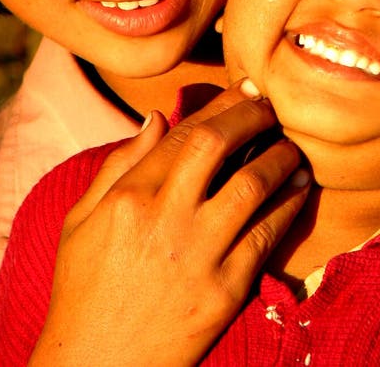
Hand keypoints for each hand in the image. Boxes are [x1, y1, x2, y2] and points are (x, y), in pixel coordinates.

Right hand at [31, 80, 309, 366]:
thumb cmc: (83, 289)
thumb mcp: (80, 220)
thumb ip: (119, 164)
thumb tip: (158, 117)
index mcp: (129, 197)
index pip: (185, 130)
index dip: (221, 103)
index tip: (245, 90)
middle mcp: (165, 218)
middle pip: (219, 144)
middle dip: (253, 116)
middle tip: (272, 107)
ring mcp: (198, 254)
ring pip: (253, 184)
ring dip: (280, 156)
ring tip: (293, 146)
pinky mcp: (225, 290)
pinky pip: (267, 233)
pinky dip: (289, 202)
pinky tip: (300, 186)